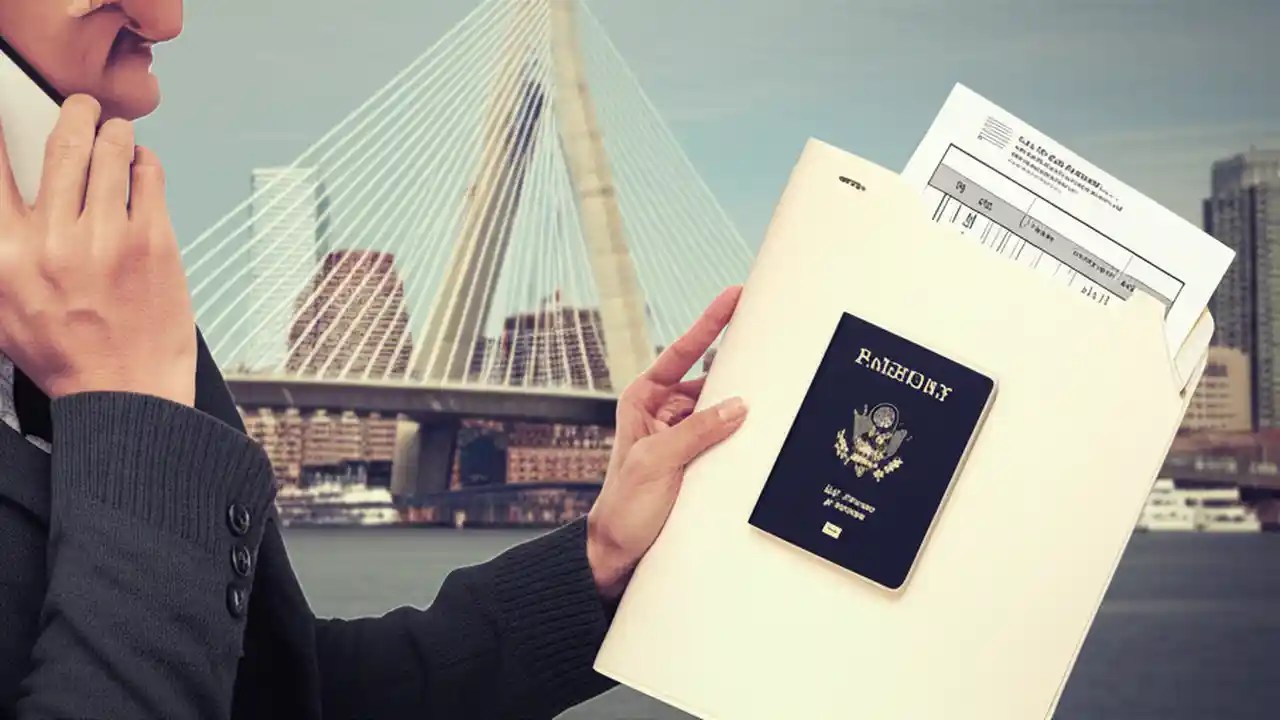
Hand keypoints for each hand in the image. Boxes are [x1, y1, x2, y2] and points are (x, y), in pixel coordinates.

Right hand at [0, 94, 194, 404]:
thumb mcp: (1, 306)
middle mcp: (52, 242)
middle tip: (79, 106)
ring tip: (114, 130)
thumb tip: (7, 200)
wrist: (126, 396)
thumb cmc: (64, 355)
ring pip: (108, 152)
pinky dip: (143, 161)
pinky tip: (140, 164)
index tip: (7, 104)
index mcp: (5, 256)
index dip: (0, 127)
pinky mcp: (154, 242)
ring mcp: (107, 240)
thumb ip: (0, 248)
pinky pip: (148, 177)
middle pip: (60, 146)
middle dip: (72, 113)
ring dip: (112, 131)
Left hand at [587, 286, 747, 599]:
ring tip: (772, 389)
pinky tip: (763, 429)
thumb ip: (696, 432)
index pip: (682, 352)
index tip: (734, 296)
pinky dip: (743, 432)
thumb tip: (738, 405)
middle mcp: (663, 410)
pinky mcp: (697, 459)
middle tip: (770, 336)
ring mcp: (681, 434)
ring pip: (721, 407)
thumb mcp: (658, 464)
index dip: (710, 322)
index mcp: (643, 398)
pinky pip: (726, 436)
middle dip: (736, 362)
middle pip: (708, 376)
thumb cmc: (623, 507)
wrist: (618, 553)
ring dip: (742, 403)